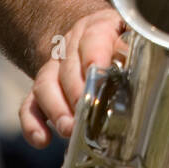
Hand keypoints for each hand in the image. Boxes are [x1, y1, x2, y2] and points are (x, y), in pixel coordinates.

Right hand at [18, 7, 126, 147]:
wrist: (94, 35)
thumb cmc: (120, 41)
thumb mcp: (131, 37)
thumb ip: (133, 49)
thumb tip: (139, 65)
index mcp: (98, 28)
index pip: (93, 38)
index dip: (95, 55)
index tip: (97, 71)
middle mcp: (71, 45)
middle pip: (68, 66)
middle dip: (76, 92)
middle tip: (85, 114)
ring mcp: (53, 67)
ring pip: (45, 84)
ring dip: (56, 109)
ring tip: (68, 129)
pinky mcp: (41, 89)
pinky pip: (29, 104)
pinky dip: (33, 123)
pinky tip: (42, 139)